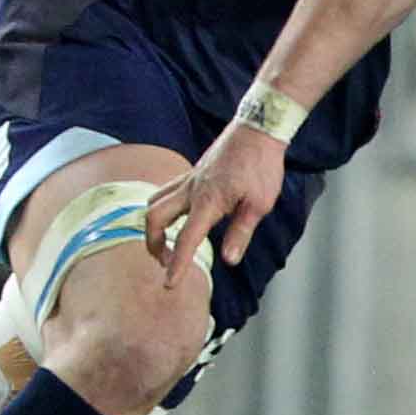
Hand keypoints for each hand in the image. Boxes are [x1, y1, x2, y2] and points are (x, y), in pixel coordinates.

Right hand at [144, 123, 287, 284]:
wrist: (258, 130)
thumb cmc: (262, 166)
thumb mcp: (259, 204)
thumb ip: (240, 232)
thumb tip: (229, 260)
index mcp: (208, 201)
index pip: (186, 239)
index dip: (178, 264)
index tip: (170, 284)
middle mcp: (191, 190)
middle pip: (154, 217)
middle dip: (153, 243)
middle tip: (166, 261)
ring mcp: (189, 180)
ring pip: (154, 201)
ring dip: (153, 225)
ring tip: (166, 241)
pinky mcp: (191, 173)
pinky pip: (165, 190)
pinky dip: (163, 207)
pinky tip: (178, 217)